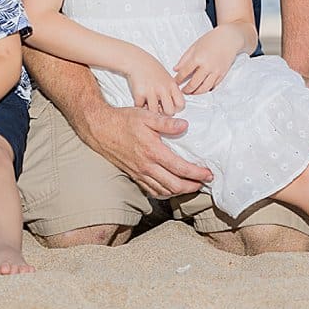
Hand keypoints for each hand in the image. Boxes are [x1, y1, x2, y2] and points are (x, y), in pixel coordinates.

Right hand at [84, 104, 211, 198]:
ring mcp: (139, 173)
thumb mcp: (146, 116)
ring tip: (190, 185)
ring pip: (164, 191)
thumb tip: (185, 126)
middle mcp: (147, 166)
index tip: (208, 174)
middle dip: (192, 186)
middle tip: (203, 182)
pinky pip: (152, 190)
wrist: (100, 129)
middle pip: (174, 185)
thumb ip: (166, 122)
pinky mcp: (133, 175)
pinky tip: (170, 187)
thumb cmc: (123, 120)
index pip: (180, 168)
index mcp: (153, 151)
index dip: (197, 173)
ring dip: (179, 191)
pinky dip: (164, 192)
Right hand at [121, 48, 184, 114]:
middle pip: (170, 112)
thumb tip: (174, 105)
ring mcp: (151, 91)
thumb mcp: (167, 77)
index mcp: (171, 85)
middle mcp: (163, 89)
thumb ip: (171, 90)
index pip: (181, 104)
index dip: (176, 108)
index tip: (171, 107)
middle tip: (159, 109)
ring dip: (151, 112)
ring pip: (155, 113)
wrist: (136, 61)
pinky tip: (140, 102)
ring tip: (149, 106)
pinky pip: (140, 108)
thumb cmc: (152, 68)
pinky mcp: (139, 93)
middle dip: (164, 113)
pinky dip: (139, 107)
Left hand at [173, 30, 244, 94]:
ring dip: (196, 92)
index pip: (184, 73)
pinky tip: (203, 88)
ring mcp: (216, 71)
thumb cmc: (211, 39)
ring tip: (192, 92)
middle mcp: (207, 66)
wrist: (228, 38)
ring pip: (204, 88)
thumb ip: (184, 59)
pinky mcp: (222, 74)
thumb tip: (176, 69)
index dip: (178, 79)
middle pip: (194, 84)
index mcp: (198, 58)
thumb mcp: (194, 47)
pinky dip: (207, 89)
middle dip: (187, 89)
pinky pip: (214, 86)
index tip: (176, 82)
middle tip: (183, 91)